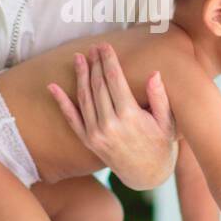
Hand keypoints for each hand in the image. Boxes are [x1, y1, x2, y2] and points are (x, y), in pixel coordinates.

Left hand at [47, 42, 177, 190]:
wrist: (146, 174)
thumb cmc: (160, 144)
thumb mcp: (167, 122)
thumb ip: (160, 97)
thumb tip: (154, 74)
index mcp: (130, 116)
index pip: (115, 80)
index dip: (109, 61)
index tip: (105, 46)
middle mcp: (109, 125)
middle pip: (98, 86)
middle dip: (95, 64)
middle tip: (93, 47)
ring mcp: (96, 134)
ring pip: (84, 98)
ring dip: (80, 76)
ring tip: (79, 58)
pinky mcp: (88, 141)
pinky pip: (72, 119)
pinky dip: (61, 102)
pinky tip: (53, 87)